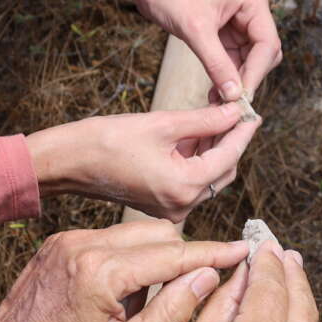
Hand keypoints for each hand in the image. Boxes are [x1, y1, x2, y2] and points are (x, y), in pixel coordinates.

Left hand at [0, 221, 247, 321]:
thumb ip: (172, 312)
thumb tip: (207, 278)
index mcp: (102, 273)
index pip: (175, 254)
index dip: (214, 253)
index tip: (244, 250)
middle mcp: (85, 245)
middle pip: (160, 233)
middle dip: (184, 255)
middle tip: (196, 287)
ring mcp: (70, 240)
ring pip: (137, 233)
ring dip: (156, 257)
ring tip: (147, 302)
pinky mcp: (60, 243)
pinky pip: (111, 239)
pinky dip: (129, 258)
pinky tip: (122, 294)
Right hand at [26, 104, 258, 221]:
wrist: (68, 162)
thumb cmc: (107, 141)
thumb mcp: (163, 123)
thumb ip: (205, 119)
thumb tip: (236, 111)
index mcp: (184, 187)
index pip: (228, 157)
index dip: (243, 131)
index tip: (253, 112)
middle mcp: (181, 206)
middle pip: (223, 171)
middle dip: (230, 141)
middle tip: (236, 112)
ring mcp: (171, 210)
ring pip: (209, 178)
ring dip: (214, 150)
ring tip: (215, 118)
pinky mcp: (161, 206)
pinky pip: (191, 183)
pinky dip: (197, 161)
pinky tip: (195, 136)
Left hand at [105, 0, 281, 101]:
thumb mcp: (195, 30)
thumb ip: (217, 64)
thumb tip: (234, 95)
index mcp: (252, 0)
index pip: (267, 43)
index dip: (257, 72)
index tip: (242, 96)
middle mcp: (252, 10)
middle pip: (264, 54)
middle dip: (249, 77)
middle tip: (233, 103)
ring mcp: (240, 23)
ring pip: (250, 61)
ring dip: (237, 82)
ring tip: (220, 103)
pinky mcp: (226, 33)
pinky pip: (234, 61)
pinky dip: (226, 77)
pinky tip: (216, 94)